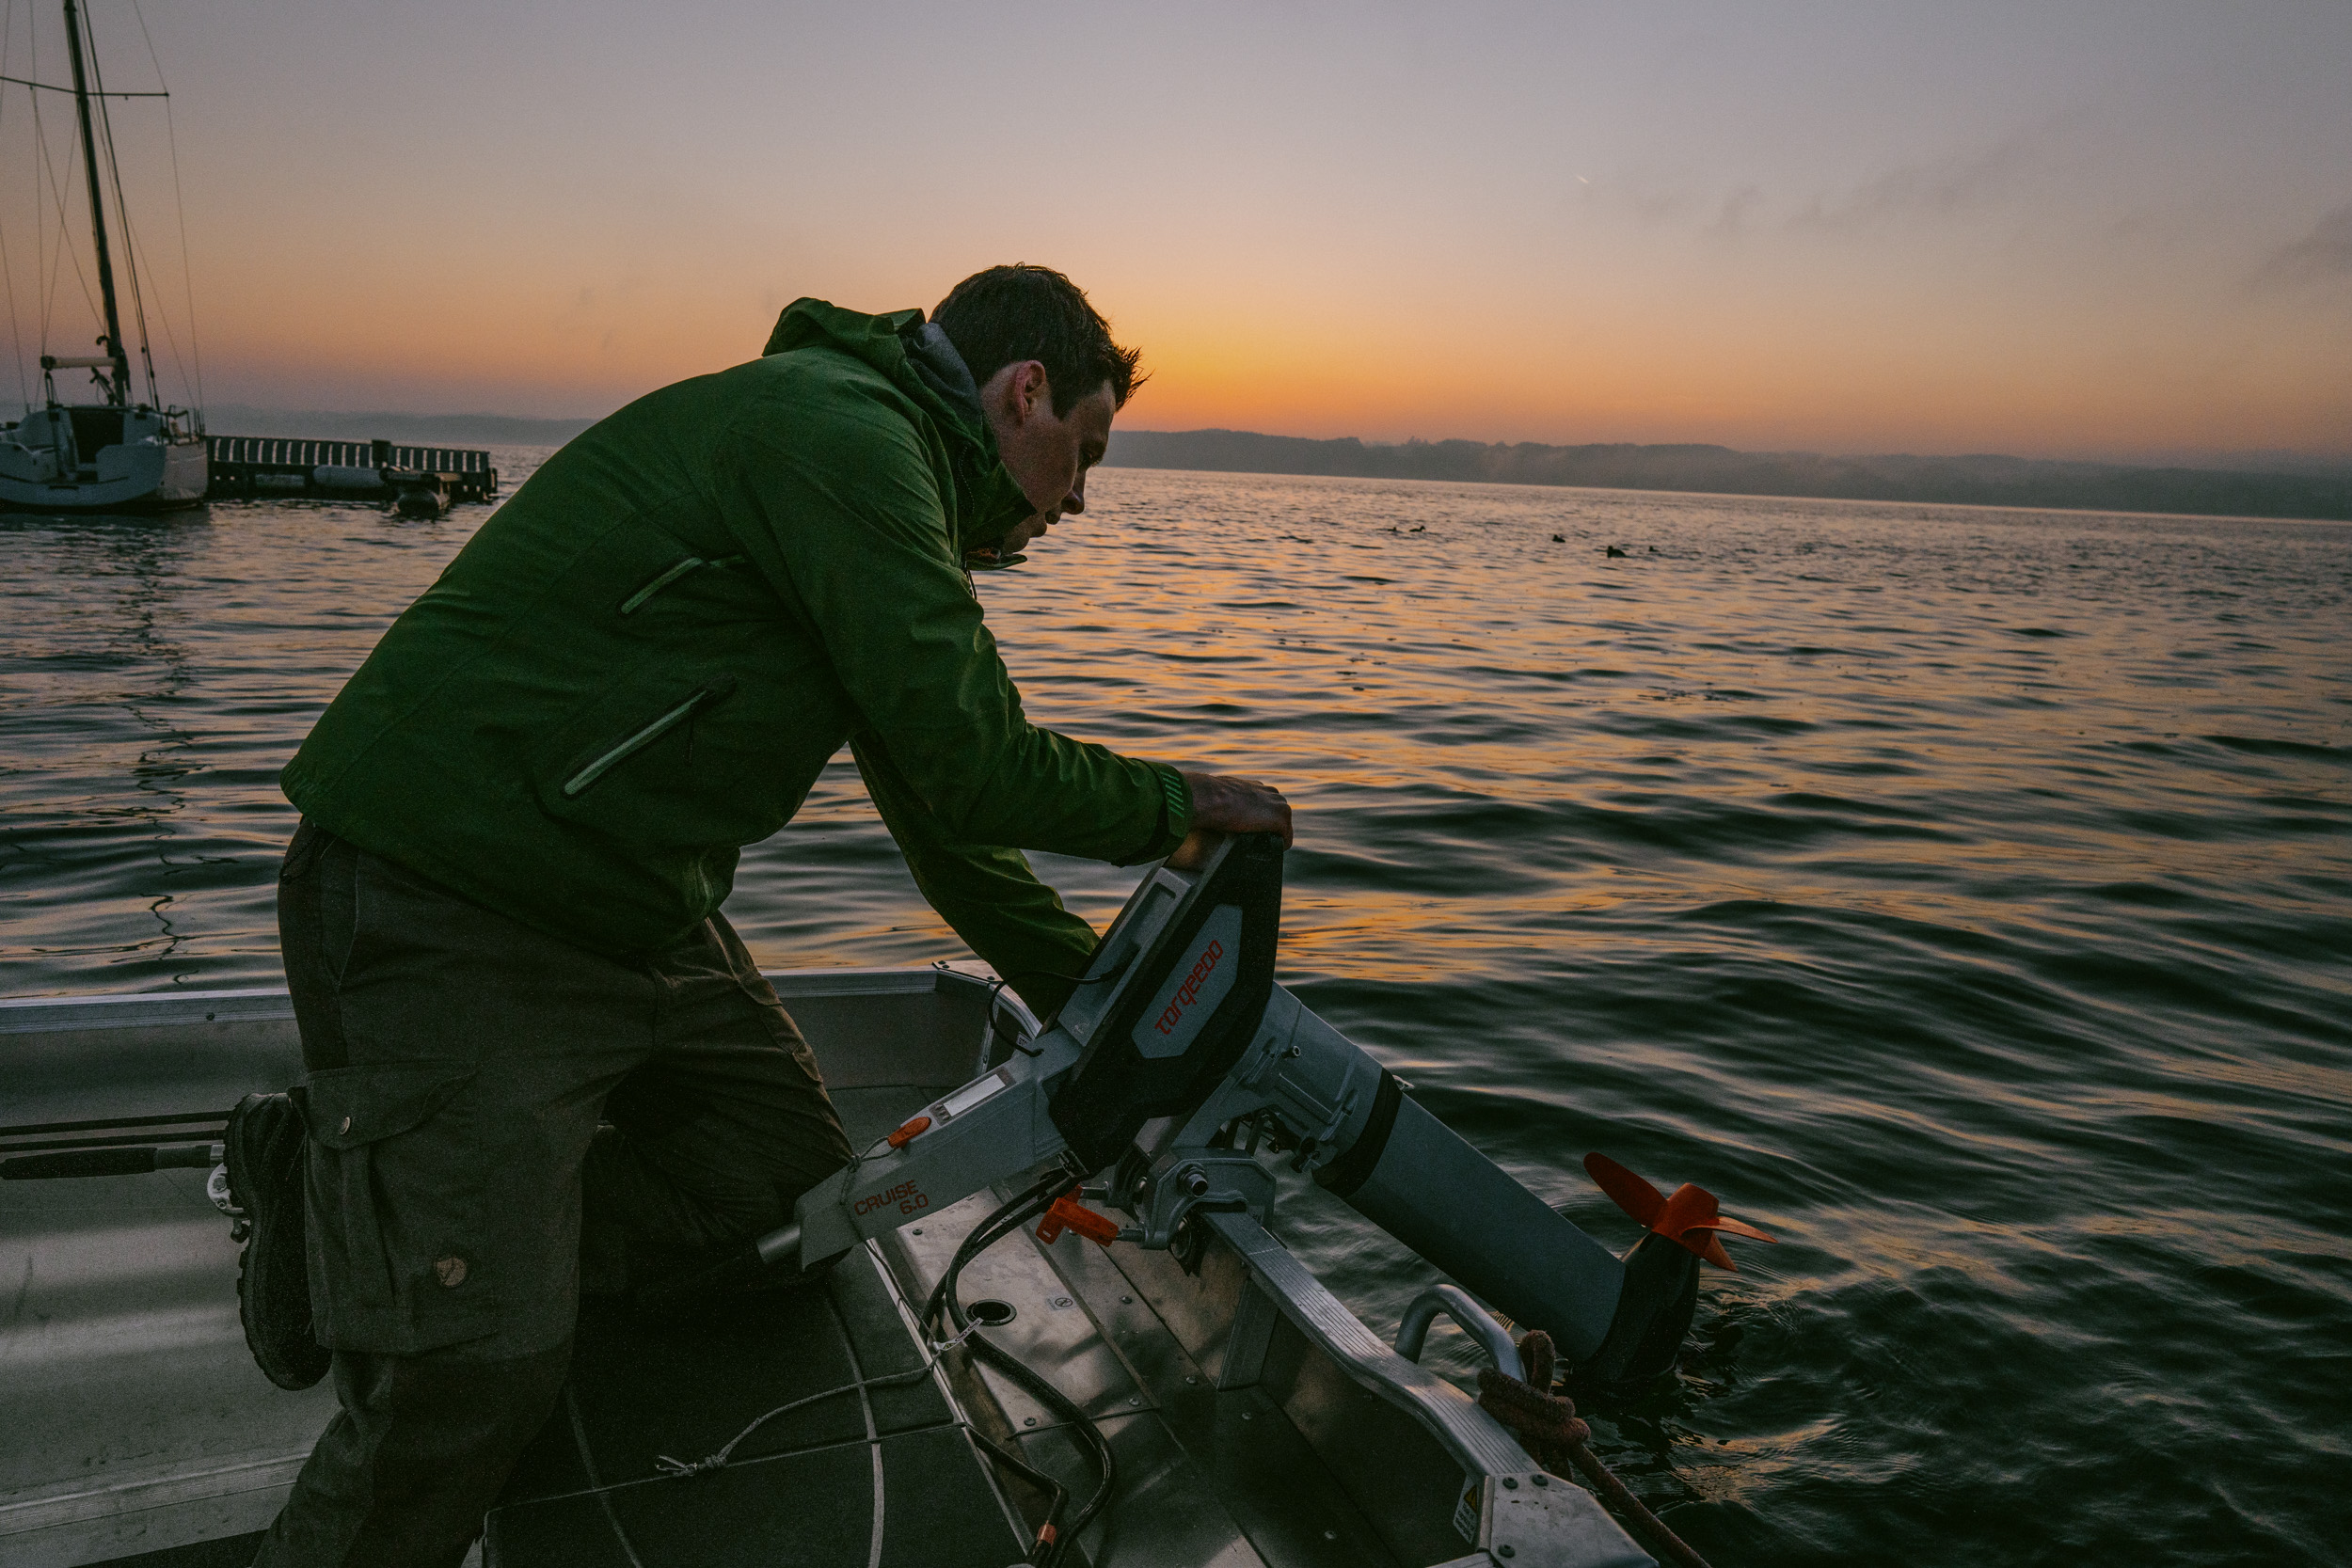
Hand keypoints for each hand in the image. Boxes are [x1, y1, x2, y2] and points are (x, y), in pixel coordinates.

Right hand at [1170, 771, 1290, 868]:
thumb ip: (1222, 799)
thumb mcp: (1216, 793)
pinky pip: (1286, 839)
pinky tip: (1269, 852)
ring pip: (1283, 828)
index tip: (1250, 831)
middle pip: (1278, 817)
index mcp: (1257, 787)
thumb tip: (1207, 806)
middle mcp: (1271, 793)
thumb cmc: (1206, 796)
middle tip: (1254, 842)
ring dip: (1274, 838)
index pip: (1267, 806)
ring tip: (1260, 848)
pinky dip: (1279, 847)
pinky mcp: (1280, 819)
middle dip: (1269, 830)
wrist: (1209, 797)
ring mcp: (1278, 805)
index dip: (1260, 821)